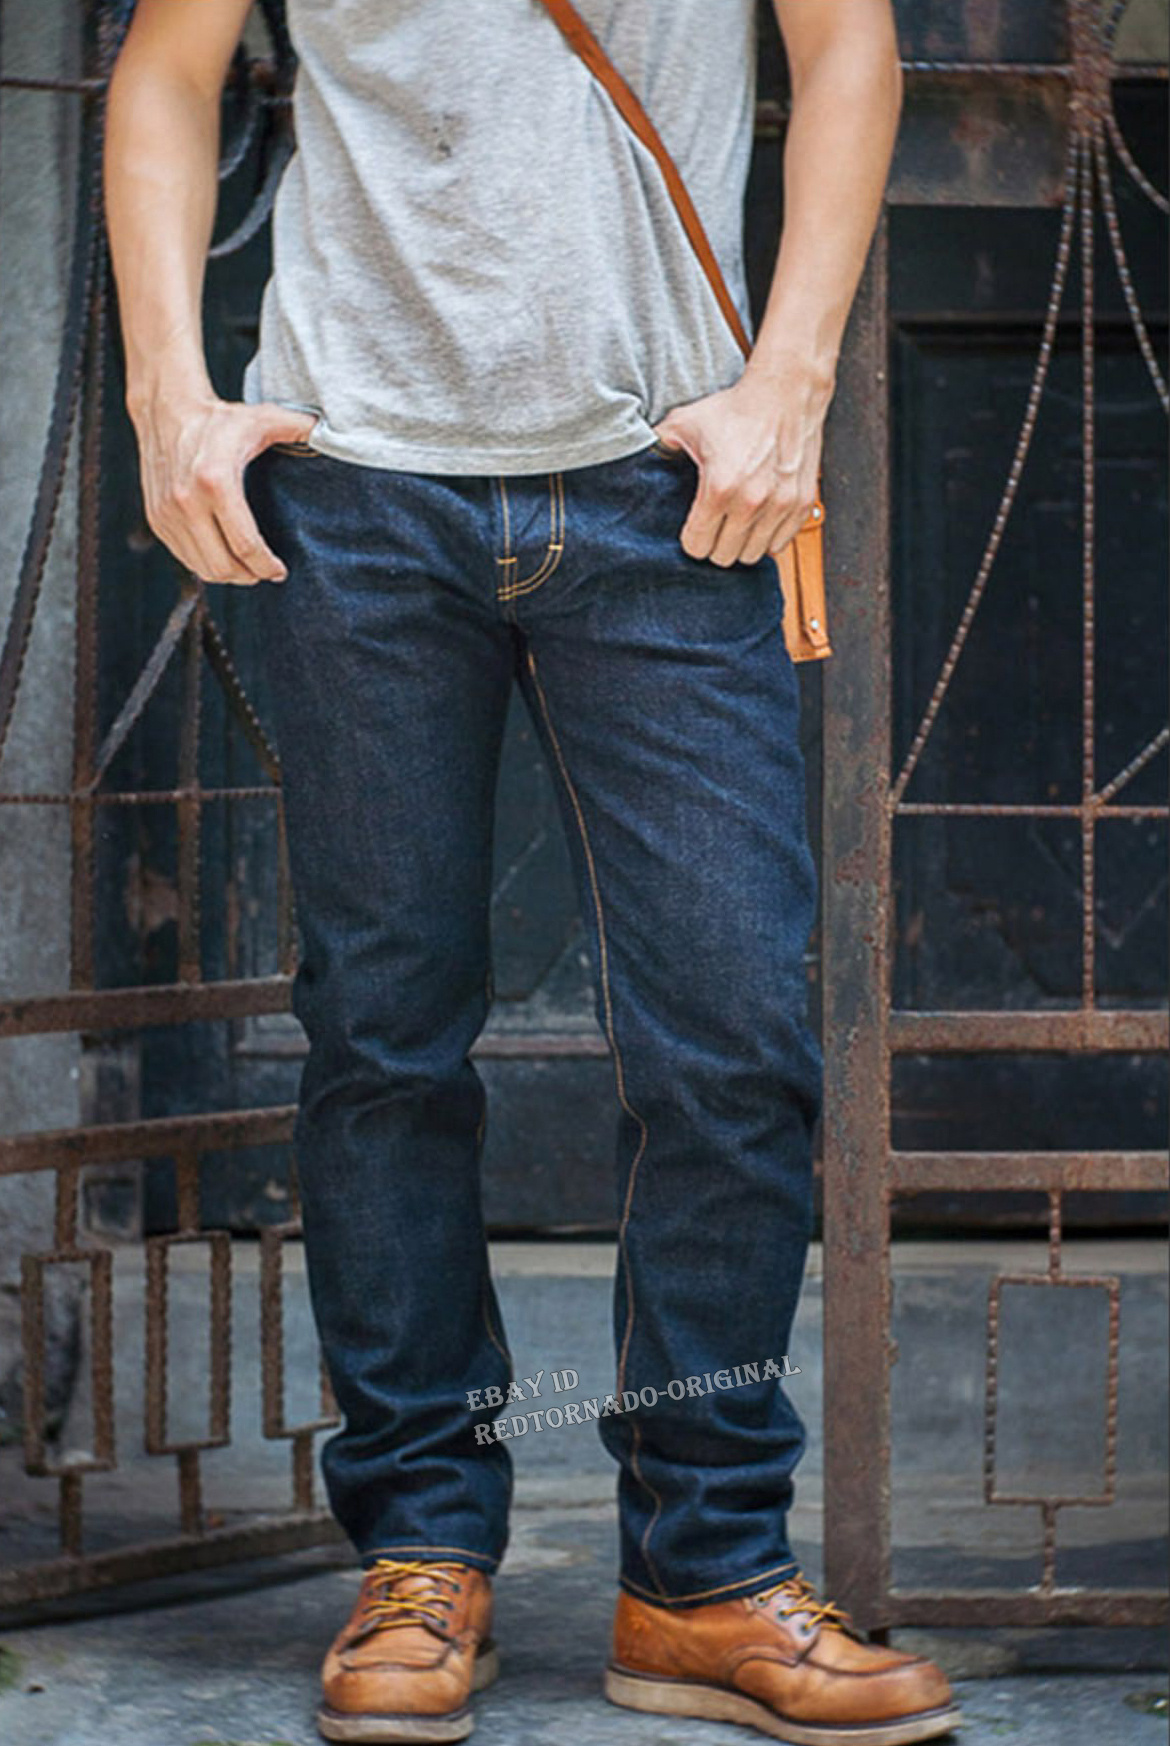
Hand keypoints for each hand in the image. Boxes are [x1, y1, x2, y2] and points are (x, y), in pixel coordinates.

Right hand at [130, 393, 318, 584]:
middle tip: (266, 572)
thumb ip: (300, 427)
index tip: (280, 572)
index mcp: (216, 481)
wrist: (167, 410)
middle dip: (249, 576)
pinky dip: (206, 563)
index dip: (266, 566)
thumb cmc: (221, 419)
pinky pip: (185, 557)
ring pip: (202, 567)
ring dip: (228, 574)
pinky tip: (224, 554)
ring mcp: (167, 513)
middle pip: (223, 566)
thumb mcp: (263, 418)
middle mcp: (186, 501)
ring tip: (247, 568)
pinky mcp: (156, 518)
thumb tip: (333, 435)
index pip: (245, 545)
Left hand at [651, 360, 830, 568]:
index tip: (693, 526)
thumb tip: (634, 464)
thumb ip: (658, 447)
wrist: (786, 392)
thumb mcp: (685, 422)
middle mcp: (752, 502)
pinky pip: (779, 546)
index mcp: (719, 488)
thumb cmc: (735, 408)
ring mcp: (780, 505)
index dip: (691, 539)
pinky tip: (758, 520)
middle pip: (724, 557)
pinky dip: (768, 538)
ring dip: (741, 544)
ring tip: (735, 523)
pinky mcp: (801, 505)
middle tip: (714, 525)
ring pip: (752, 556)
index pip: (697, 547)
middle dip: (714, 544)